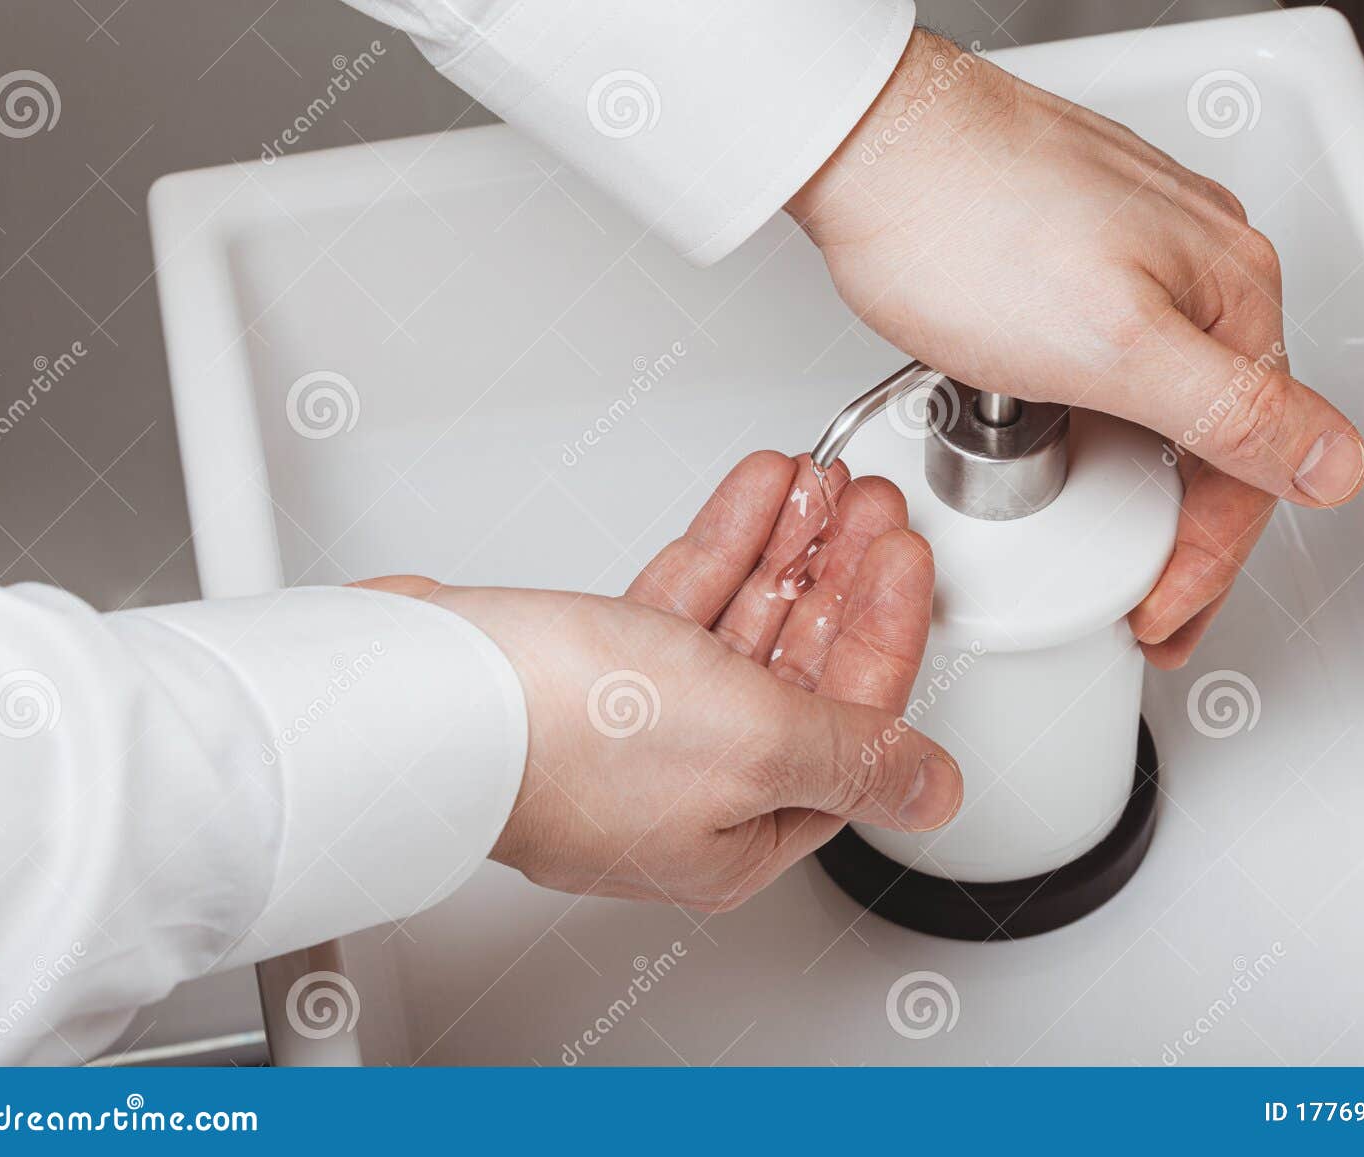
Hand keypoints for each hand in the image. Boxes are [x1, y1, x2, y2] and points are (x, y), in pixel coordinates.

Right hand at [355, 452, 959, 911]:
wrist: (427, 692)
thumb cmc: (564, 742)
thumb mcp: (753, 746)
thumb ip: (855, 758)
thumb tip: (935, 791)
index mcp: (741, 832)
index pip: (852, 729)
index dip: (887, 633)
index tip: (904, 556)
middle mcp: (695, 786)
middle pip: (801, 671)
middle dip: (843, 580)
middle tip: (872, 507)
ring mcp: (645, 725)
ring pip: (744, 626)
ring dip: (791, 549)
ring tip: (824, 482)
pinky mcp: (599, 669)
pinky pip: (687, 601)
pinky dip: (728, 544)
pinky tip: (760, 492)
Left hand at [786, 30, 1363, 667]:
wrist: (864, 150)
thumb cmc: (964, 227)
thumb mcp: (1114, 347)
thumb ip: (1232, 413)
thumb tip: (1334, 465)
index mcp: (1228, 290)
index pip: (1255, 460)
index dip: (1210, 559)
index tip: (1161, 613)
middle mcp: (1195, 269)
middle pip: (1215, 438)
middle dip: (1186, 538)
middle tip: (1151, 607)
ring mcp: (1134, 261)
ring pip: (1163, 405)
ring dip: (1146, 488)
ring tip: (1115, 550)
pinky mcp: (1073, 262)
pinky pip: (1112, 369)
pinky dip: (1100, 431)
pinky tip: (1068, 452)